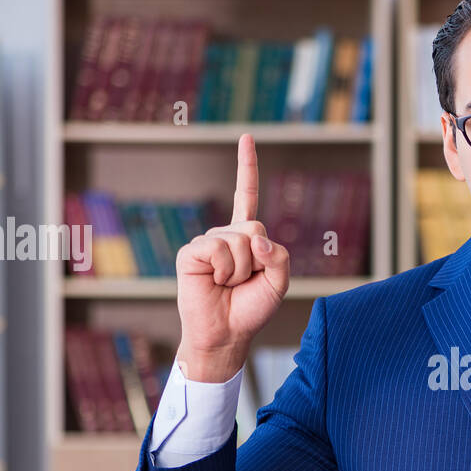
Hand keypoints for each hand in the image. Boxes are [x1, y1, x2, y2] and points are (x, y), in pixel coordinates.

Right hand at [174, 133, 289, 381]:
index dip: (246, 167)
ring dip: (241, 269)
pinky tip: (215, 282)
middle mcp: (225, 235)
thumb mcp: (279, 283)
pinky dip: (225, 269)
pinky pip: (219, 249)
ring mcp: (207, 242)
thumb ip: (279, 256)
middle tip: (244, 281)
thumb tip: (255, 238)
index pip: (247, 196)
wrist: (227, 333)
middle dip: (258, 259)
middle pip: (255, 227)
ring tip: (228, 285)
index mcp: (245, 238)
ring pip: (239, 241)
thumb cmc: (250, 309)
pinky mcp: (191, 252)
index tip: (246, 137)